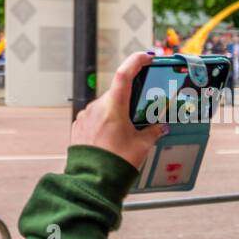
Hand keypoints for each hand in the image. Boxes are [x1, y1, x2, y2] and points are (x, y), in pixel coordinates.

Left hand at [70, 51, 166, 169]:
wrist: (92, 182)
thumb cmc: (116, 163)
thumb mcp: (141, 146)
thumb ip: (152, 132)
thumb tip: (160, 126)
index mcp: (113, 106)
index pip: (124, 74)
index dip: (136, 61)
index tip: (147, 56)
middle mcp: (96, 106)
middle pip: (116, 94)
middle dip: (129, 100)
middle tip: (141, 112)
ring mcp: (85, 115)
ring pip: (105, 106)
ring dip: (116, 114)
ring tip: (126, 132)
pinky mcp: (78, 125)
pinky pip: (94, 117)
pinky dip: (105, 122)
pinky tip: (112, 138)